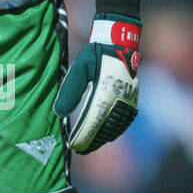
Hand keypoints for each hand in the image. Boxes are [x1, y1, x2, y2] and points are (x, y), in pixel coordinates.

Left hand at [54, 15, 140, 152]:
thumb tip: (59, 113)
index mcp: (104, 94)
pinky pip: (125, 120)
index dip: (83, 137)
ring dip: (103, 138)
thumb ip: (69, 91)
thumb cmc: (96, 54)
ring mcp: (128, 100)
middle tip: (80, 149)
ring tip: (91, 145)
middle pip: (104, 129)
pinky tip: (108, 135)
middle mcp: (118, 100)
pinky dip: (115, 130)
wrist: (120, 42)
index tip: (73, 145)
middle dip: (92, 141)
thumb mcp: (78, 70)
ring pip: (115, 127)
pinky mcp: (132, 98)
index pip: (92, 123)